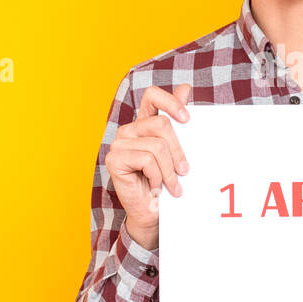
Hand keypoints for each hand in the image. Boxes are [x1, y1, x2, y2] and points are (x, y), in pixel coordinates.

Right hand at [105, 84, 191, 248]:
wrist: (153, 214)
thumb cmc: (165, 182)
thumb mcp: (177, 150)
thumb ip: (178, 120)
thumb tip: (185, 87)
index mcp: (143, 123)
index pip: (152, 95)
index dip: (170, 102)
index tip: (188, 120)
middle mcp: (129, 130)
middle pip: (162, 124)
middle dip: (178, 151)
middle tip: (184, 171)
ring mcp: (119, 143)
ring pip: (157, 146)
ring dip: (169, 171)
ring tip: (171, 186)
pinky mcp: (114, 159)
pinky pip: (147, 160)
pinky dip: (157, 177)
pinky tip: (154, 187)